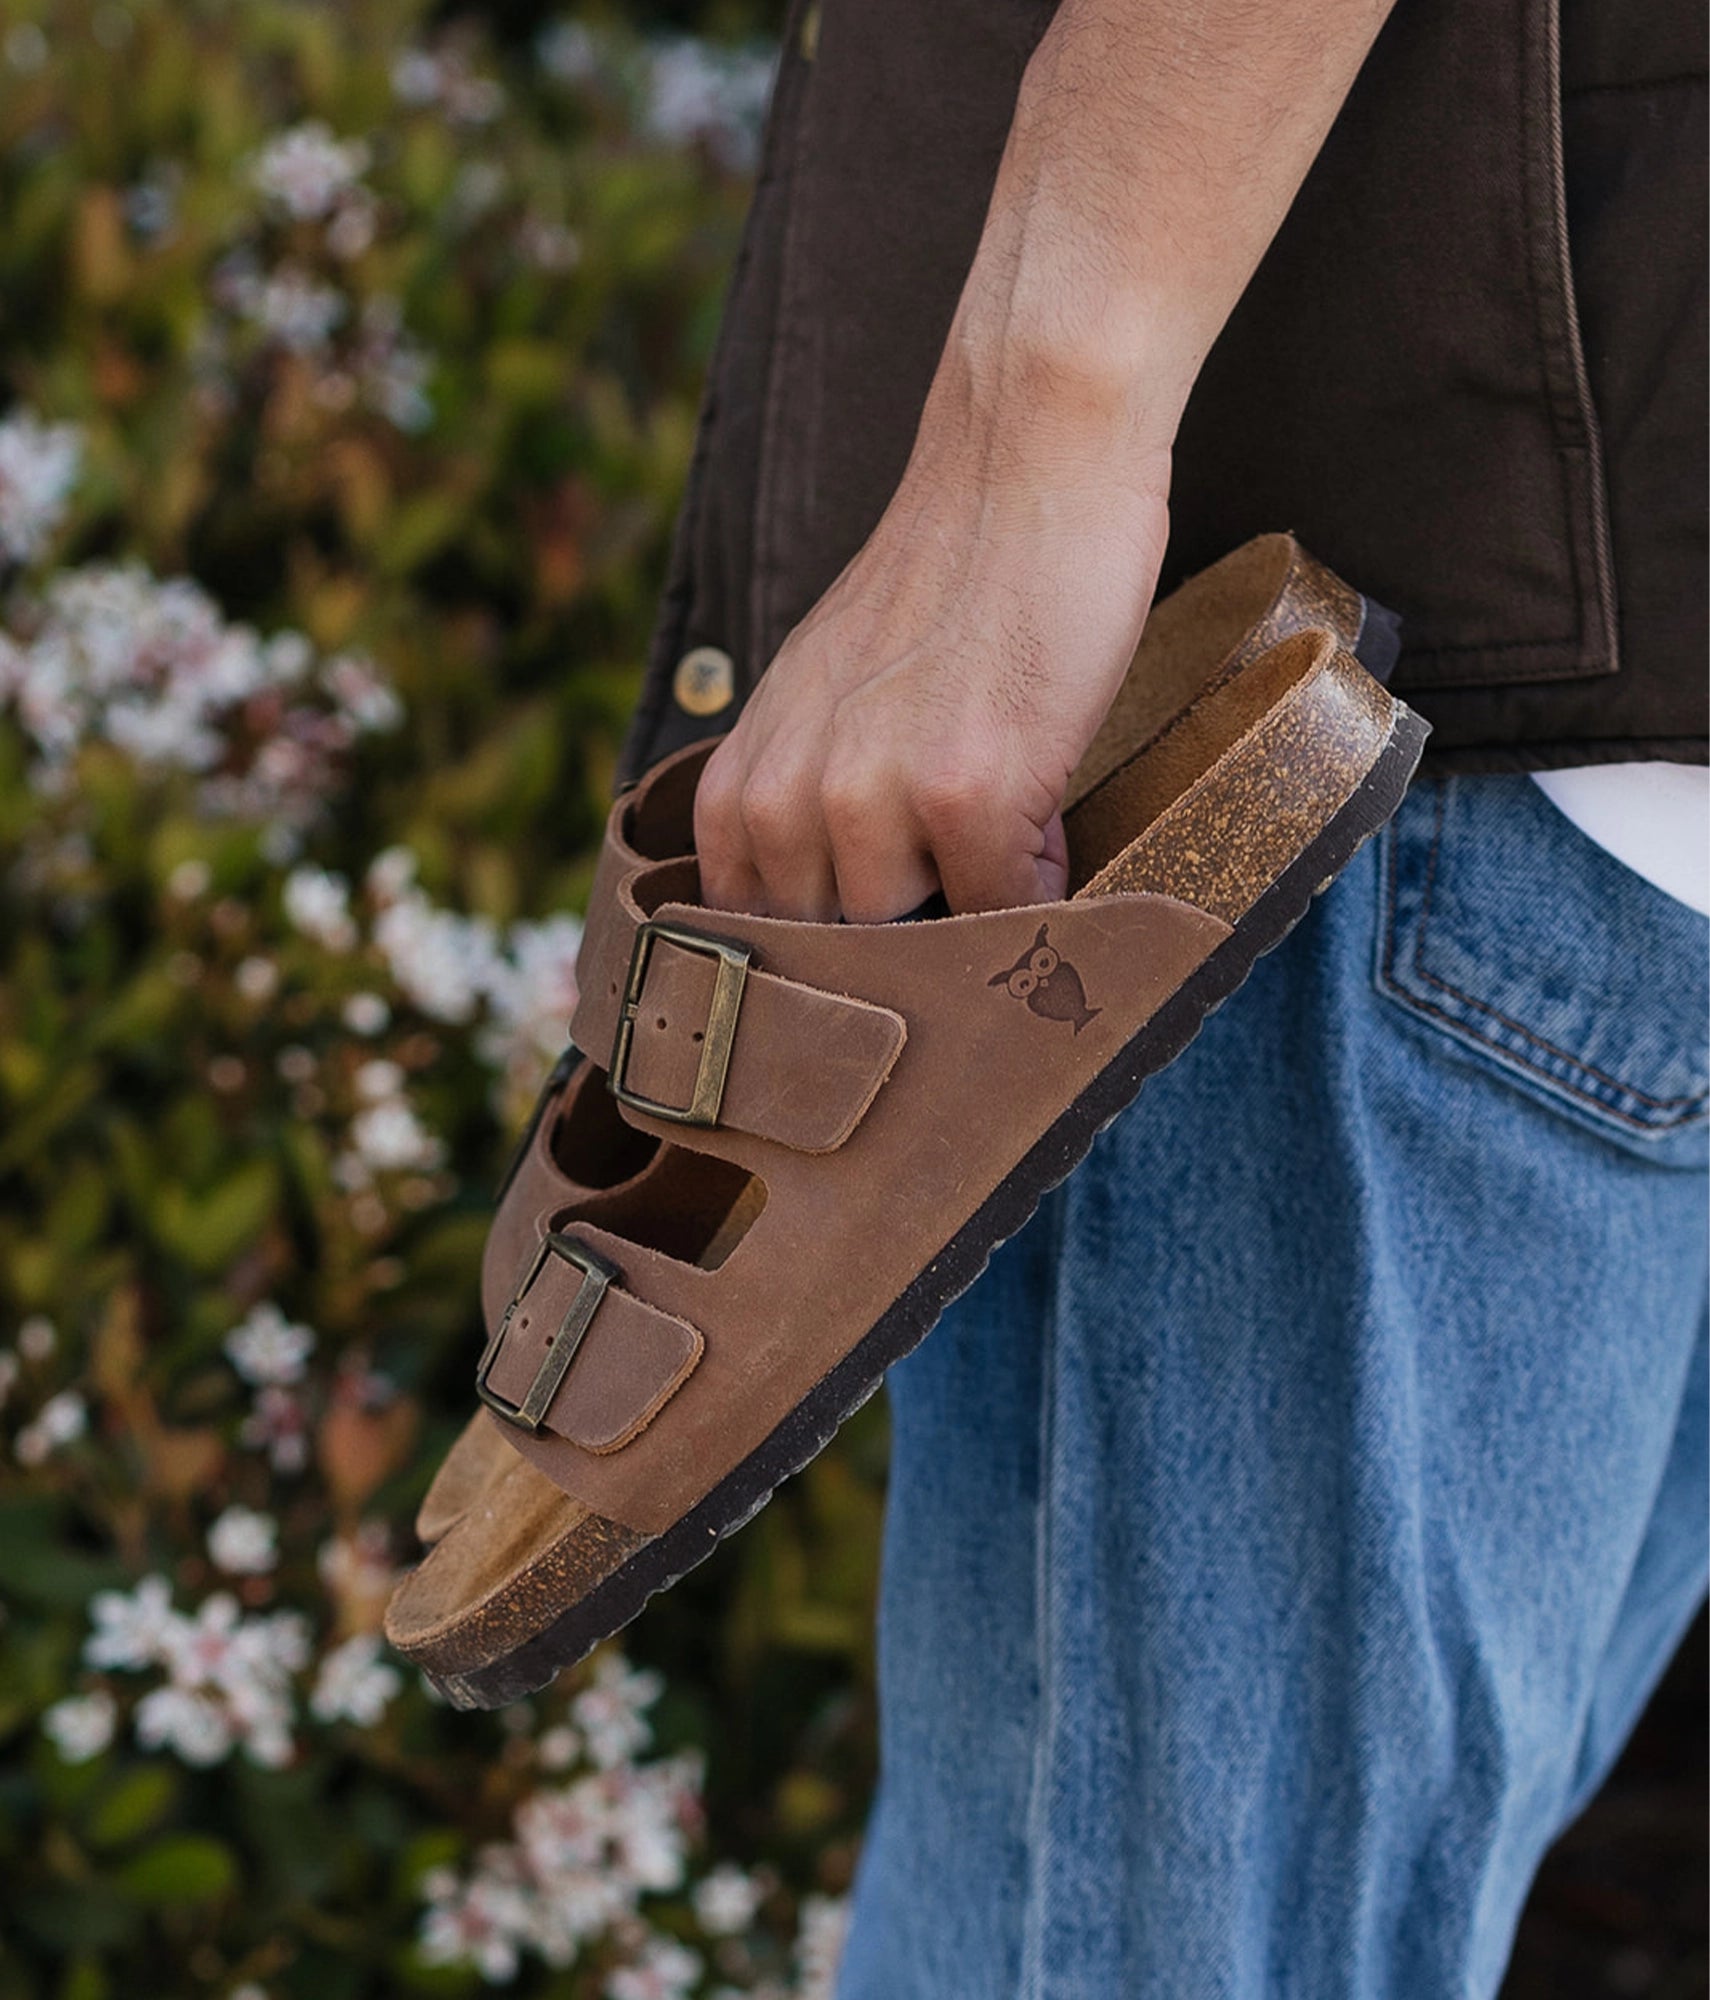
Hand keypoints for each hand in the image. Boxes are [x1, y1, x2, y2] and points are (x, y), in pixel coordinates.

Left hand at [694, 387, 1171, 923]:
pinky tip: (1045, 819)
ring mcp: (871, 798)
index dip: (818, 966)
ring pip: (918, 937)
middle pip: (844, 951)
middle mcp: (788, 799)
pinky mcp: (965, 791)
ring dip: (971, 905)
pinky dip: (1037, 884)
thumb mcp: (822, 704)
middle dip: (907, 932)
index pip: (753, 944)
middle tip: (958, 871)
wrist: (1023, 468)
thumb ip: (805, 807)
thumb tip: (844, 927)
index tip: (866, 963)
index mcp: (744, 784)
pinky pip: (1001, 906)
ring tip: (1005, 829)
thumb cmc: (938, 591)